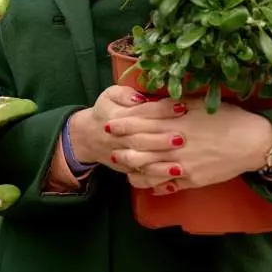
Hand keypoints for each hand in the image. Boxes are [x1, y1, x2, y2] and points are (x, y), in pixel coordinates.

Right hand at [63, 86, 187, 169]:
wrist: (90, 137)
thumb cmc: (108, 111)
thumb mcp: (111, 95)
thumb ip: (125, 94)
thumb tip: (140, 98)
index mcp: (115, 116)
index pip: (141, 112)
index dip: (161, 110)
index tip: (181, 107)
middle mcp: (118, 137)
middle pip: (140, 139)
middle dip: (160, 139)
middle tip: (181, 138)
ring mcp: (121, 155)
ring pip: (140, 160)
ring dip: (159, 163)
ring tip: (179, 164)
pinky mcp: (126, 169)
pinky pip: (140, 176)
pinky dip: (157, 177)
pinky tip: (174, 176)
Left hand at [106, 100, 271, 193]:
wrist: (254, 141)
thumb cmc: (229, 117)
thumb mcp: (200, 104)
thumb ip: (175, 106)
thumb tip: (152, 103)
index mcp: (179, 121)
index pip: (143, 122)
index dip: (125, 123)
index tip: (111, 123)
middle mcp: (177, 143)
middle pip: (141, 146)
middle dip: (122, 145)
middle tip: (109, 145)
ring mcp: (184, 164)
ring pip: (149, 168)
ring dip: (132, 166)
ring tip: (122, 164)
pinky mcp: (192, 179)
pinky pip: (166, 184)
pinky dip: (151, 183)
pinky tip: (142, 181)